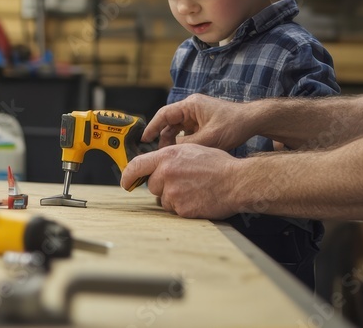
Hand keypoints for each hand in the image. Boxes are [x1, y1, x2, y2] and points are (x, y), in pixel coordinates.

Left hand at [120, 144, 239, 218]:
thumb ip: (171, 157)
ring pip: (163, 200)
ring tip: (194, 190)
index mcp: (168, 156)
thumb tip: (158, 165)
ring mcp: (173, 193)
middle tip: (182, 183)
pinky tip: (198, 199)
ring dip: (174, 198)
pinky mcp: (181, 209)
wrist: (236, 181)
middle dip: (163, 187)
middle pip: (152, 186)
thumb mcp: (192, 150)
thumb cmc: (219, 165)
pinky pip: (175, 211)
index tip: (126, 182)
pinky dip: (184, 207)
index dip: (127, 175)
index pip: (137, 165)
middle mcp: (167, 174)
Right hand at [143, 93, 254, 149]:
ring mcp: (196, 116)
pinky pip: (186, 133)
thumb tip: (171, 152)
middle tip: (159, 154)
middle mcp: (191, 108)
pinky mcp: (202, 123)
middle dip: (163, 138)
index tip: (144, 139)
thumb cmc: (234, 125)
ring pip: (177, 129)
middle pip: (169, 123)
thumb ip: (188, 145)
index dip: (152, 127)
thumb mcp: (209, 138)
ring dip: (173, 142)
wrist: (252, 122)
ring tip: (172, 157)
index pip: (164, 114)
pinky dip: (183, 143)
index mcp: (190, 105)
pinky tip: (184, 155)